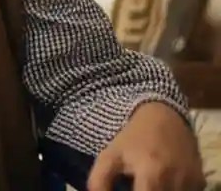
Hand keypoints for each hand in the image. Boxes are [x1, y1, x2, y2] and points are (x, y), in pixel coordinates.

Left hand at [89, 102, 204, 190]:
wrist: (164, 117)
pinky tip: (161, 181)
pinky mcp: (200, 181)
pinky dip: (173, 190)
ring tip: (146, 182)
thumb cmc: (132, 139)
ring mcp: (191, 181)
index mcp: (152, 174)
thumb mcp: (109, 156)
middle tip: (138, 183)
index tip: (126, 189)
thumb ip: (99, 181)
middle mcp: (176, 180)